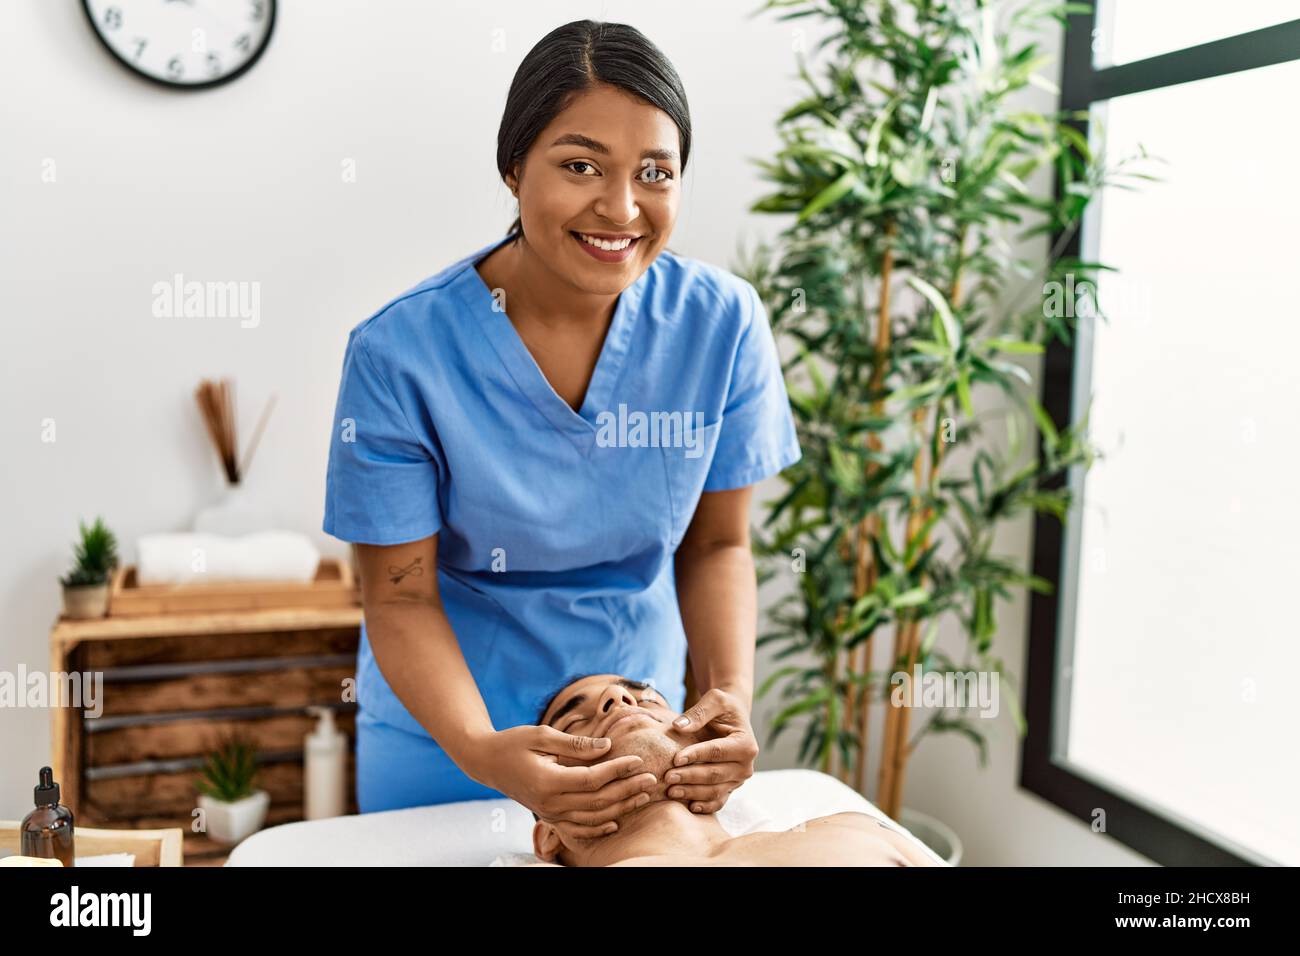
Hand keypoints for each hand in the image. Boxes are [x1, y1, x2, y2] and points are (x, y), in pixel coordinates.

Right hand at [469, 725, 658, 840]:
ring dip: (620, 808)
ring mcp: (548, 813)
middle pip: (597, 801)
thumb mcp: (541, 734)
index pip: (591, 779)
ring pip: (591, 818)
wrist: (487, 762)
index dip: (617, 770)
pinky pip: (576, 829)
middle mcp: (549, 802)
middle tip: (651, 779)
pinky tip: (616, 821)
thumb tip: (606, 746)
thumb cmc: (513, 742)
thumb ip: (574, 744)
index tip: (637, 760)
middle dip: (627, 790)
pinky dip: (597, 828)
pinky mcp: (548, 817)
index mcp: (547, 780)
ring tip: (643, 797)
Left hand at [664, 687, 757, 813]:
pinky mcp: (730, 788)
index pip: (717, 752)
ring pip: (714, 791)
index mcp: (746, 744)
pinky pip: (718, 801)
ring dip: (692, 793)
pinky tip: (689, 806)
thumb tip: (678, 726)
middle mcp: (746, 766)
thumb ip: (698, 712)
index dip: (696, 755)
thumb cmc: (723, 708)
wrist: (732, 718)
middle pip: (715, 775)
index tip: (675, 758)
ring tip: (671, 791)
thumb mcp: (715, 700)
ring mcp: (738, 780)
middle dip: (690, 777)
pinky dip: (705, 806)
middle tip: (667, 777)